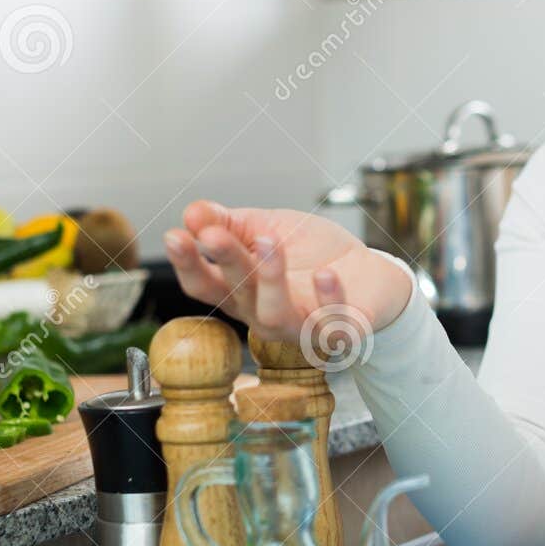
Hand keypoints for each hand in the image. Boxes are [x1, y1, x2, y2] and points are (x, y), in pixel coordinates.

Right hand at [163, 201, 413, 343]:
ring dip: (268, 278)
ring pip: (273, 316)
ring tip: (269, 241)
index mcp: (242, 290)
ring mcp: (300, 328)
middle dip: (225, 262)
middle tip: (215, 235)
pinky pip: (330, 325)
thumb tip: (192, 211)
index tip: (175, 235)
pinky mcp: (339, 333)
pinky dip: (328, 300)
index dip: (187, 264)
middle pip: (237, 293)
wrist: (369, 273)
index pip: (205, 285)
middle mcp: (264, 315)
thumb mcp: (267, 228)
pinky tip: (325, 274)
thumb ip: (230, 223)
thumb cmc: (312, 254)